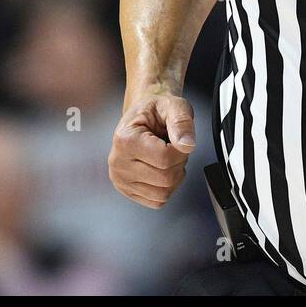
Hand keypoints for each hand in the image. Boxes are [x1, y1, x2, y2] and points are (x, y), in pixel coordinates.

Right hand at [108, 92, 196, 208]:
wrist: (143, 116)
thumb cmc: (157, 111)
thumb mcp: (174, 105)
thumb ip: (182, 122)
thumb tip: (187, 145)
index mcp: (125, 139)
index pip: (165, 159)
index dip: (181, 150)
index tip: (177, 138)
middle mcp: (117, 163)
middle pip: (165, 179)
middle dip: (179, 163)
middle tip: (173, 147)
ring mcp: (120, 179)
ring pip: (163, 194)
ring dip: (174, 176)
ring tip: (166, 157)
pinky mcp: (127, 191)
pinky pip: (158, 201)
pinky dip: (166, 187)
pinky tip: (160, 169)